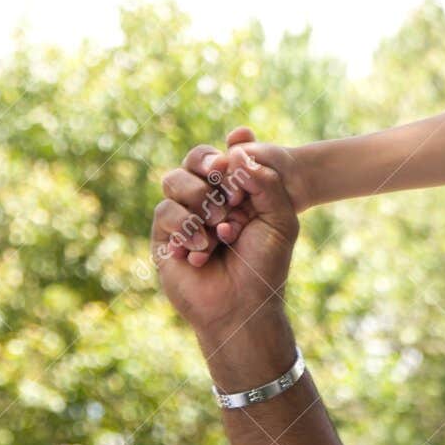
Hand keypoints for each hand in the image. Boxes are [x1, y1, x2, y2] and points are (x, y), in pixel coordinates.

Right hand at [151, 139, 299, 344]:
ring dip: (200, 198)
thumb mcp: (279, 220)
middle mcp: (210, 199)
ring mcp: (185, 215)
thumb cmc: (265, 265)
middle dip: (212, 165)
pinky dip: (186, 226)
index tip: (244, 138)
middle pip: (196, 158)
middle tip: (229, 187)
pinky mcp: (165, 236)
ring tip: (221, 227)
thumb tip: (238, 149)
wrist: (242, 306)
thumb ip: (266, 181)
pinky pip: (164, 211)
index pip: (229, 155)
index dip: (233, 147)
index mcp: (239, 191)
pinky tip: (203, 249)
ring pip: (175, 179)